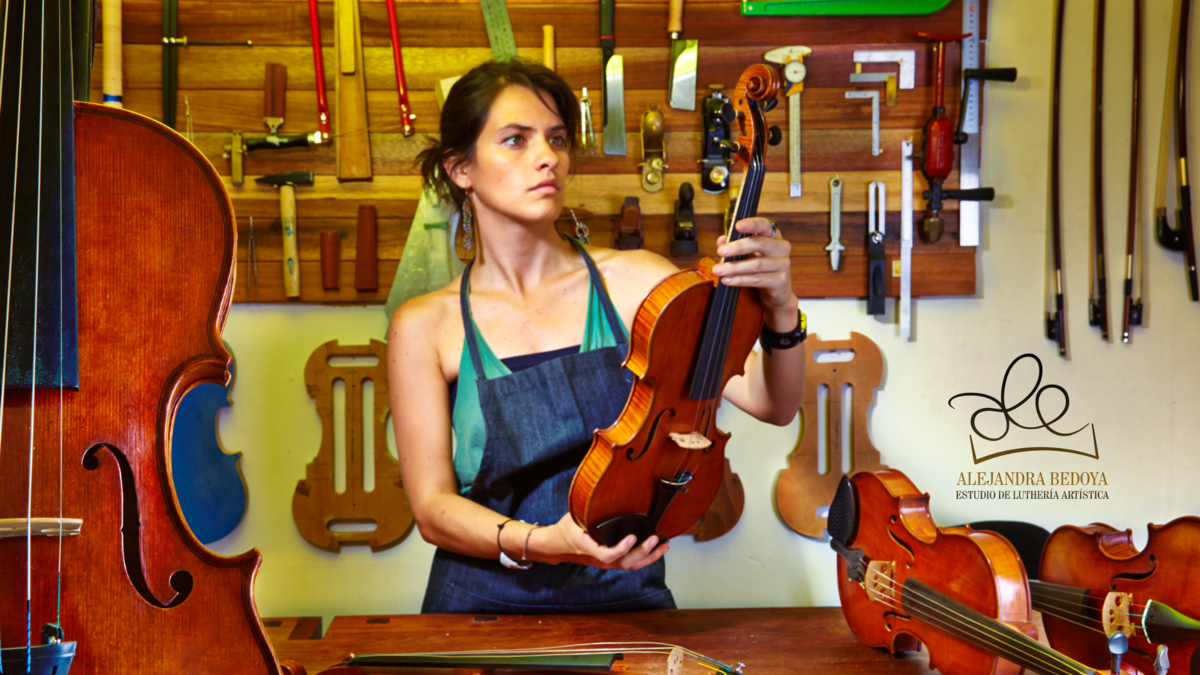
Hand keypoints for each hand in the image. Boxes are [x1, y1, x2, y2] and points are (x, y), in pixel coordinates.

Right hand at [531, 513, 668, 570]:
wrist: (560, 545)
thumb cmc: (568, 528)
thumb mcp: (574, 517)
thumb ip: (588, 511)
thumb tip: (601, 493)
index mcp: (589, 548)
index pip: (606, 555)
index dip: (620, 549)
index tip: (632, 537)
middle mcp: (600, 559)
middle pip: (624, 562)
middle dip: (643, 552)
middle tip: (655, 538)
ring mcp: (608, 563)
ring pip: (630, 565)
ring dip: (650, 556)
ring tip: (664, 545)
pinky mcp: (614, 562)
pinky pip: (631, 563)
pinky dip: (647, 557)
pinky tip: (658, 549)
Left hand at [712, 217, 796, 317]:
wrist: (777, 291)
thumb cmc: (760, 268)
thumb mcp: (747, 254)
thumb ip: (734, 245)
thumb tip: (721, 240)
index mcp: (773, 235)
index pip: (764, 225)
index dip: (751, 224)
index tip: (737, 225)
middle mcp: (781, 247)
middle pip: (759, 243)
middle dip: (738, 247)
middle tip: (720, 251)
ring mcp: (783, 264)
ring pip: (756, 264)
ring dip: (734, 267)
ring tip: (718, 270)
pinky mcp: (780, 280)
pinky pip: (757, 279)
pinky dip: (740, 280)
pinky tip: (727, 280)